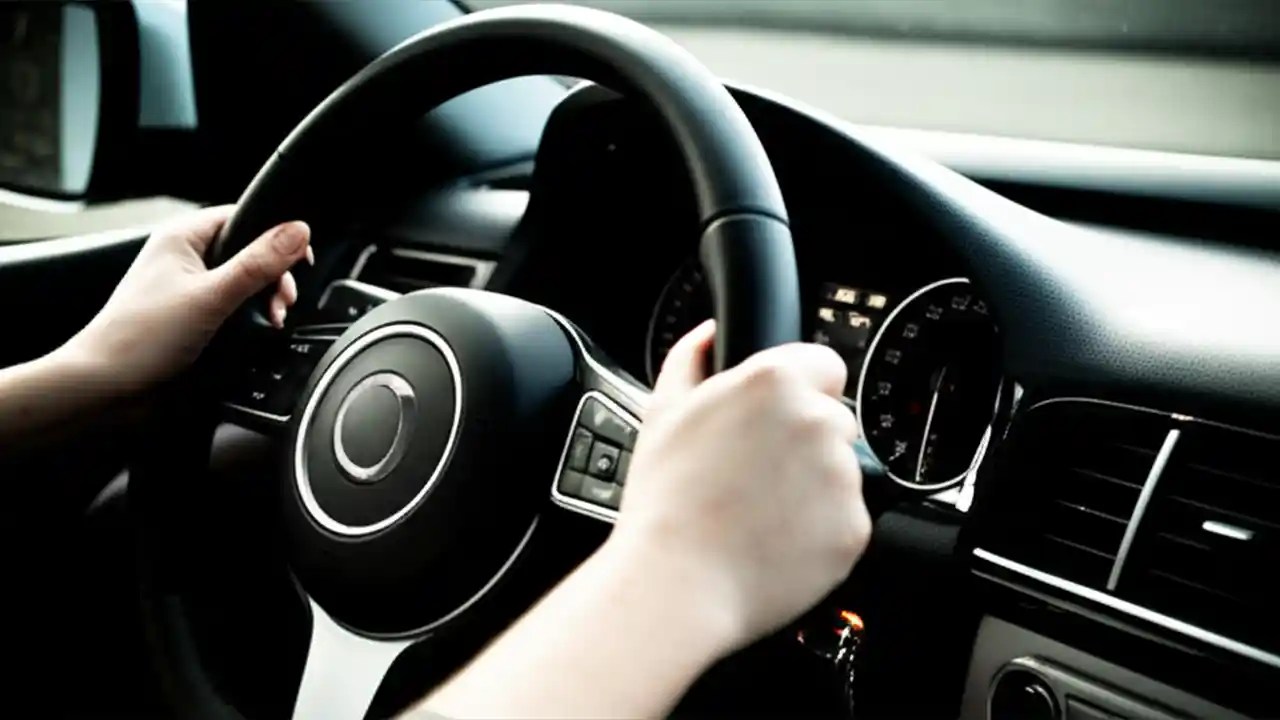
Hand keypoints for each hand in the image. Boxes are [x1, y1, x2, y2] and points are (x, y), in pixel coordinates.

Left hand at [58, 205, 312, 394]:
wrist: (106, 386)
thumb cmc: (141, 338)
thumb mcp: (211, 295)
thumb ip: (258, 263)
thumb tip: (298, 230)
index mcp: (183, 236)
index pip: (243, 217)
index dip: (276, 236)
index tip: (301, 260)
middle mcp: (186, 257)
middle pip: (250, 251)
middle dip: (274, 276)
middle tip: (282, 301)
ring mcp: (189, 287)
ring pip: (245, 280)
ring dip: (266, 299)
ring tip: (273, 319)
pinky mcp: (194, 314)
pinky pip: (234, 305)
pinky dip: (251, 316)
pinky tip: (258, 329)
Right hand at [610, 320, 870, 648]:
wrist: (677, 583)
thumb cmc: (665, 501)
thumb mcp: (662, 411)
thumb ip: (691, 356)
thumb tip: (709, 333)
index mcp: (774, 383)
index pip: (823, 366)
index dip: (798, 390)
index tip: (771, 420)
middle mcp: (818, 422)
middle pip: (832, 419)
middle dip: (802, 442)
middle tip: (753, 474)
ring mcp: (842, 477)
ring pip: (839, 471)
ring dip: (811, 486)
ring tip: (757, 511)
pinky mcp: (854, 528)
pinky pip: (844, 519)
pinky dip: (818, 531)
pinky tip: (773, 539)